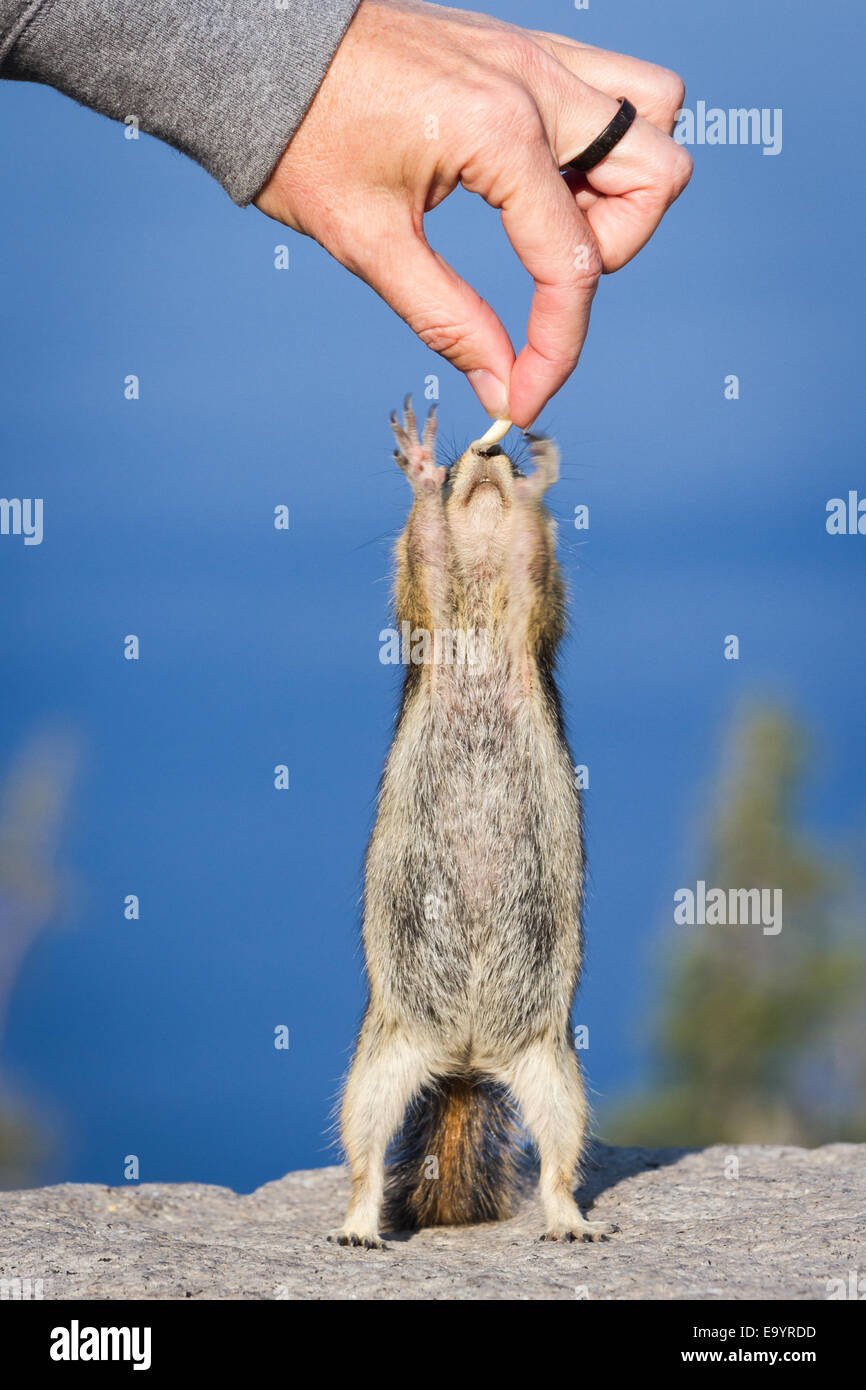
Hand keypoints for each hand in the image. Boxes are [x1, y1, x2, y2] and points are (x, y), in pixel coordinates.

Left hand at [256, 0, 691, 427]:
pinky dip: (602, 141)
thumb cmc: (303, 138)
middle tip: (548, 275)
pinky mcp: (524, 46)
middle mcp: (535, 83)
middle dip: (616, 249)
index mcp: (498, 133)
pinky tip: (541, 180)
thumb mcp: (368, 244)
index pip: (573, 263)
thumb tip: (502, 388)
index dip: (559, 350)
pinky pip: (612, 83)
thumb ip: (447, 320)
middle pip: (656, 175)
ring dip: (624, 183)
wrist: (263, 51)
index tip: (526, 397)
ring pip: (655, 112)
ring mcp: (536, 53)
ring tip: (552, 218)